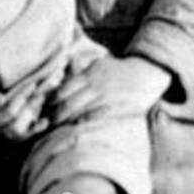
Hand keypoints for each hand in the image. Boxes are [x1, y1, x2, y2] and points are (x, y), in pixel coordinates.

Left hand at [45, 54, 171, 126]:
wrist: (148, 73)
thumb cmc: (119, 71)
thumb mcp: (99, 64)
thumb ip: (80, 69)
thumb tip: (62, 71)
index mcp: (90, 74)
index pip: (64, 90)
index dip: (52, 102)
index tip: (45, 110)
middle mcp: (96, 85)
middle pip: (68, 104)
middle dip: (56, 116)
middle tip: (49, 124)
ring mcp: (106, 97)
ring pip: (80, 113)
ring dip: (68, 122)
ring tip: (59, 129)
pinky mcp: (116, 107)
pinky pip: (96, 118)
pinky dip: (85, 123)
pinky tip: (78, 128)